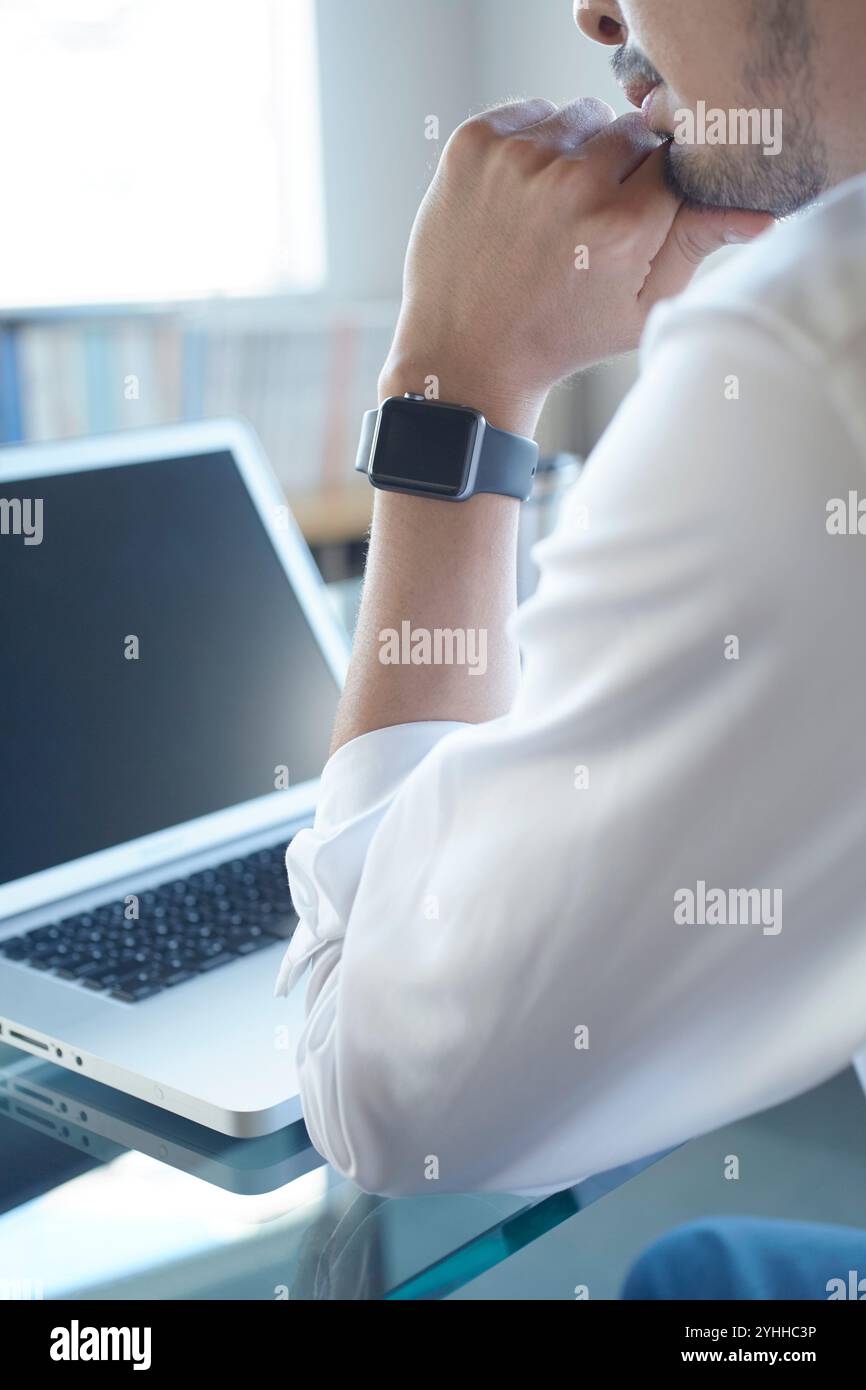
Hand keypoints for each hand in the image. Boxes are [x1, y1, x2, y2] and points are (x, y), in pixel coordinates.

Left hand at [379, 98, 772, 434]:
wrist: (465, 352)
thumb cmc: (560, 337)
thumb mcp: (639, 308)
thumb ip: (696, 247)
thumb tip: (761, 212)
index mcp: (621, 227)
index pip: (672, 160)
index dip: (658, 186)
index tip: (636, 215)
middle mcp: (570, 185)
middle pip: (629, 132)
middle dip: (621, 169)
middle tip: (590, 222)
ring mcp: (516, 160)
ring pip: (581, 115)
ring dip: (577, 151)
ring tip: (554, 210)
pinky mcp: (474, 145)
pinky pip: (530, 111)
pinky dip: (532, 142)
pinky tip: (522, 194)